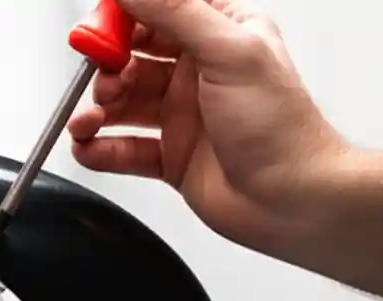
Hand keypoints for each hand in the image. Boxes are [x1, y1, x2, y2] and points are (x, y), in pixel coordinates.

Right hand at [69, 0, 346, 250]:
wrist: (293, 200)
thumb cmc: (281, 128)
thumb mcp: (230, 51)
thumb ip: (176, 11)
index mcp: (220, 35)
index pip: (160, 11)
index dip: (123, 17)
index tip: (98, 29)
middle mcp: (199, 73)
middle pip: (132, 57)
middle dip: (107, 67)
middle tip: (101, 80)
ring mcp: (183, 116)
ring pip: (123, 104)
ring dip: (97, 110)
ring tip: (90, 121)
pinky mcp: (172, 158)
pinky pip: (124, 149)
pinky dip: (100, 149)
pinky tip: (90, 149)